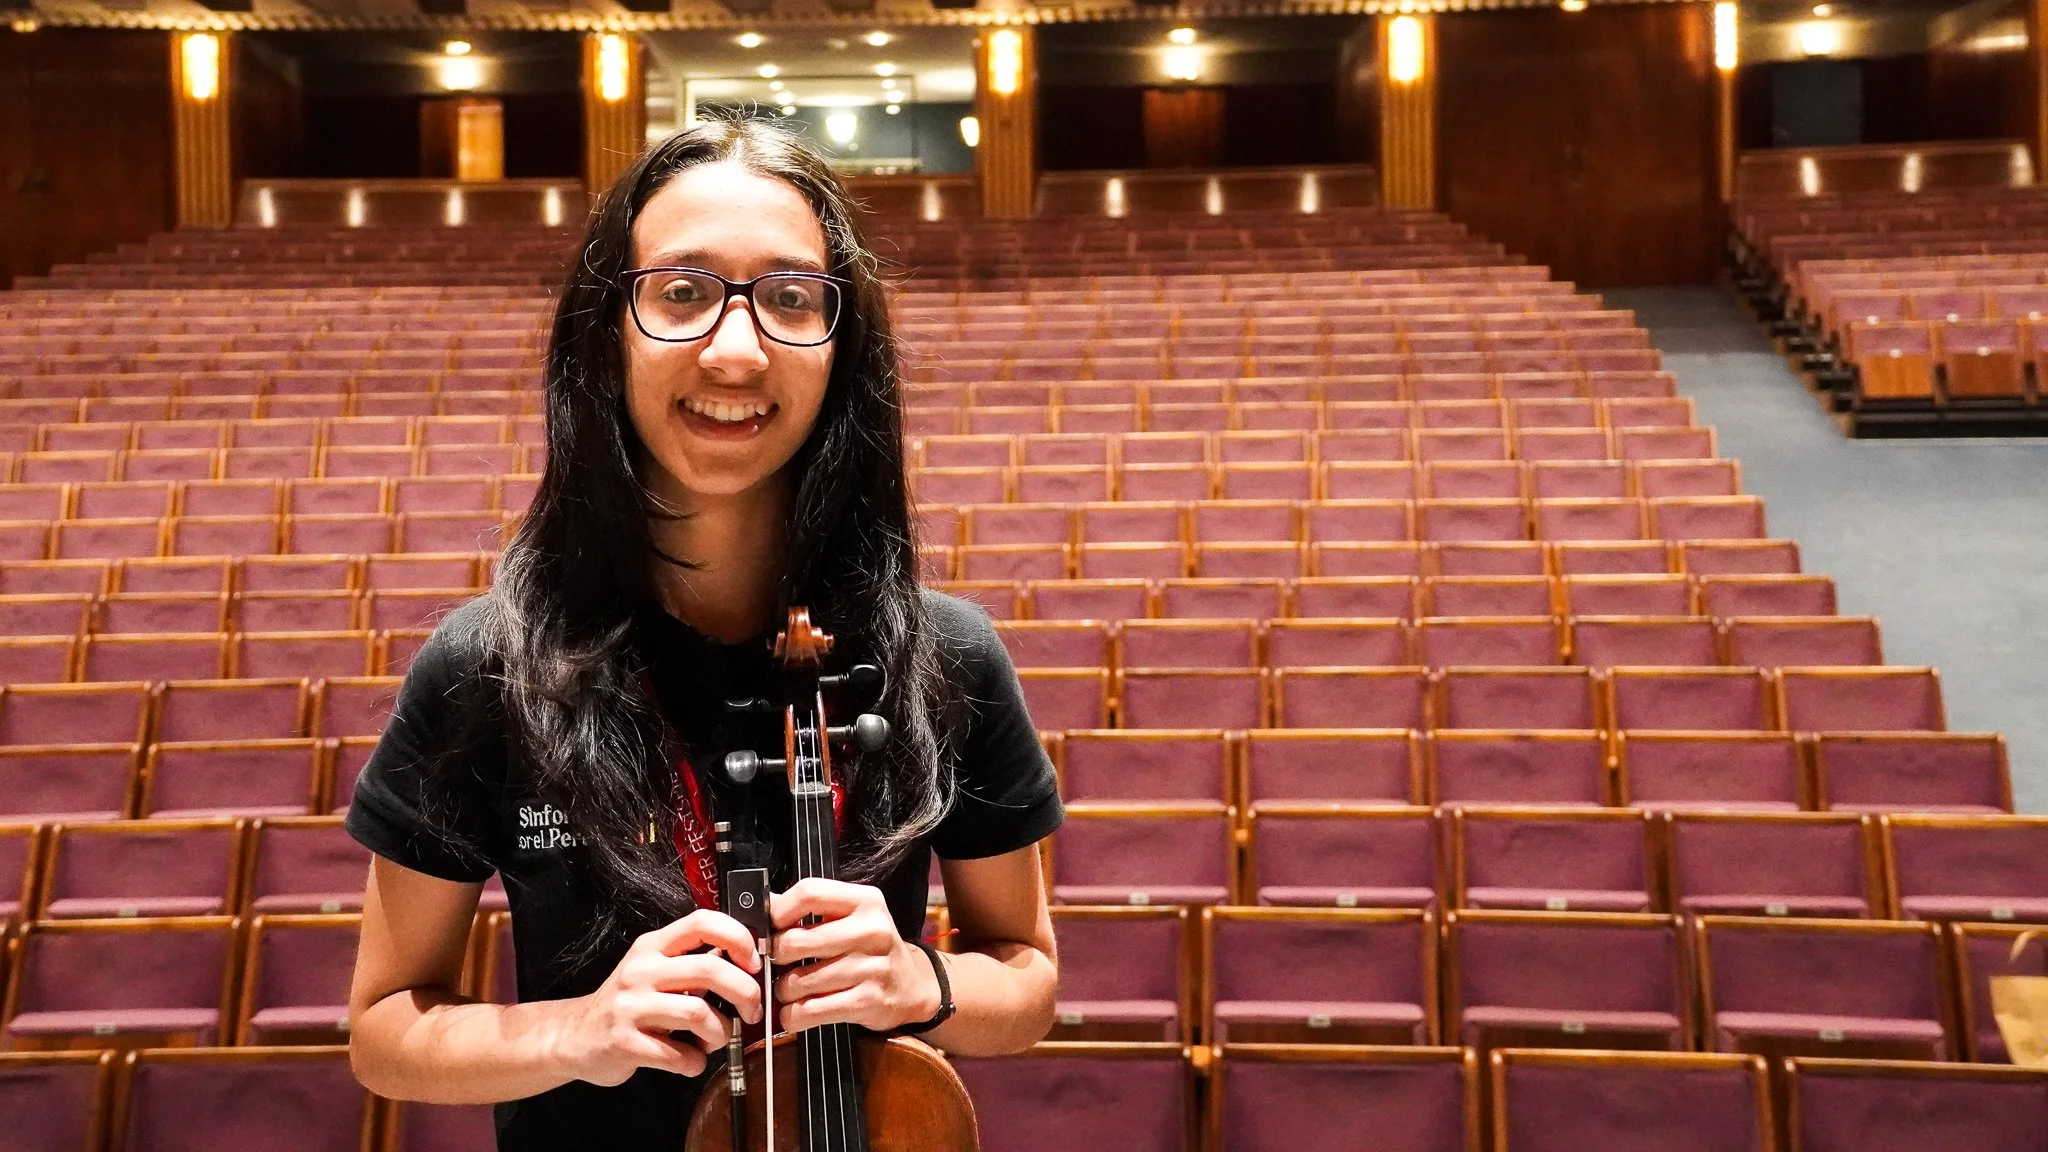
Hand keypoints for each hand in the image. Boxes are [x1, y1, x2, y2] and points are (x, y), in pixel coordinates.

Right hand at [548, 910, 763, 1085]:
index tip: (754, 962)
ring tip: (715, 1039)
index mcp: (653, 947)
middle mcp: (641, 970)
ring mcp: (631, 1007)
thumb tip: (747, 959)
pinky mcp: (626, 1043)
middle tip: (752, 1010)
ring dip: (721, 1032)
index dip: (738, 938)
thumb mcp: (654, 970)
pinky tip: (690, 1060)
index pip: (702, 922)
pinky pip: (680, 1055)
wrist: (574, 1036)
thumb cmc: (628, 1004)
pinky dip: (696, 1062)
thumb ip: (693, 962)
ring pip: (699, 1014)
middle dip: (745, 992)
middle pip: (710, 969)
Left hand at [769, 877, 939, 1033]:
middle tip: (779, 961)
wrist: (911, 985)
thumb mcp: (852, 916)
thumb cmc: (870, 948)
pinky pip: (810, 1011)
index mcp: (865, 901)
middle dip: (776, 956)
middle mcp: (872, 930)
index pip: (808, 893)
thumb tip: (764, 904)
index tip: (772, 925)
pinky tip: (797, 1012)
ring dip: (784, 990)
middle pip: (795, 941)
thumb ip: (813, 908)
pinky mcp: (868, 1002)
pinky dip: (793, 1016)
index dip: (779, 910)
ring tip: (791, 988)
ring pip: (798, 982)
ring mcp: (872, 968)